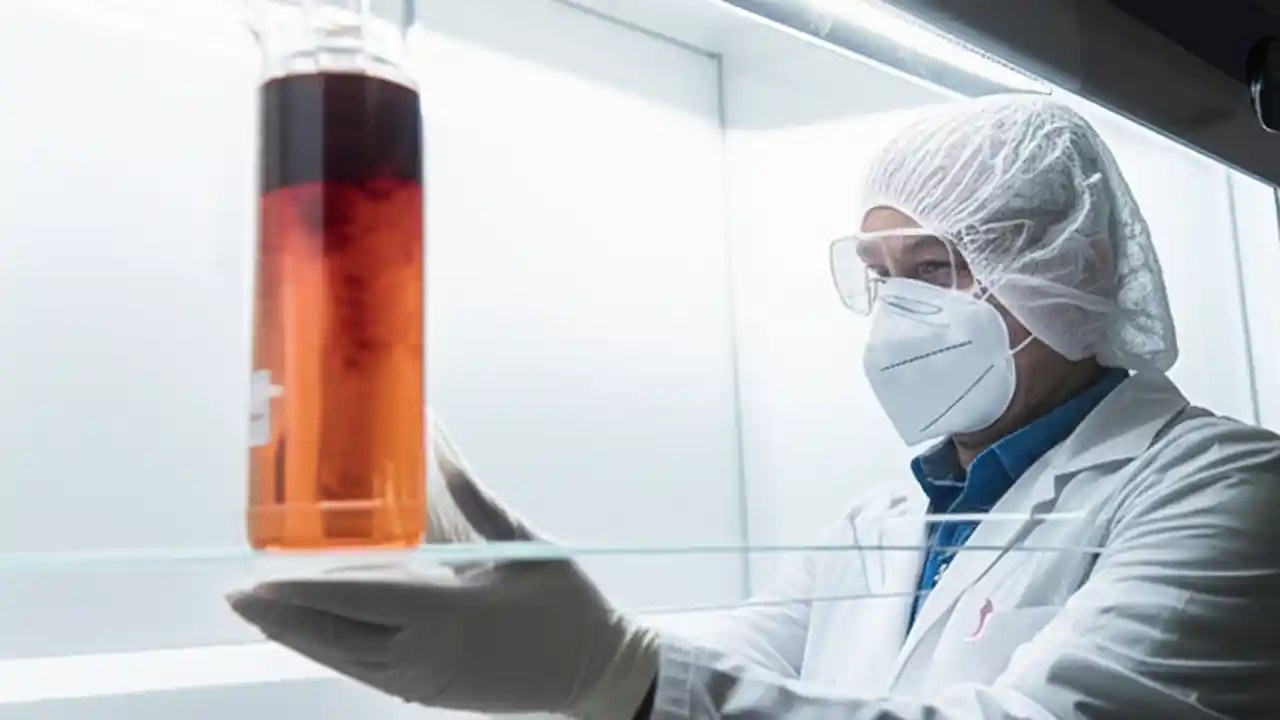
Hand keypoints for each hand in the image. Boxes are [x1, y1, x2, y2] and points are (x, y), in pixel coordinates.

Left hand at [228, 419, 659, 717]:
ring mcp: (422, 681)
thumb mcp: (522, 542)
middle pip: (333, 636)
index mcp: (449, 615)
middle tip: (234, 593)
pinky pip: (361, 671)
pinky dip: (327, 650)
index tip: (255, 577)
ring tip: (258, 610)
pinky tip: (309, 634)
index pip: (356, 600)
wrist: (595, 674)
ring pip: (339, 659)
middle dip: (279, 615)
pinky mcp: (425, 693)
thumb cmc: (566, 606)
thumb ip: (469, 493)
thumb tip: (434, 437)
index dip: (300, 590)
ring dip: (295, 635)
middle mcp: (424, 656)